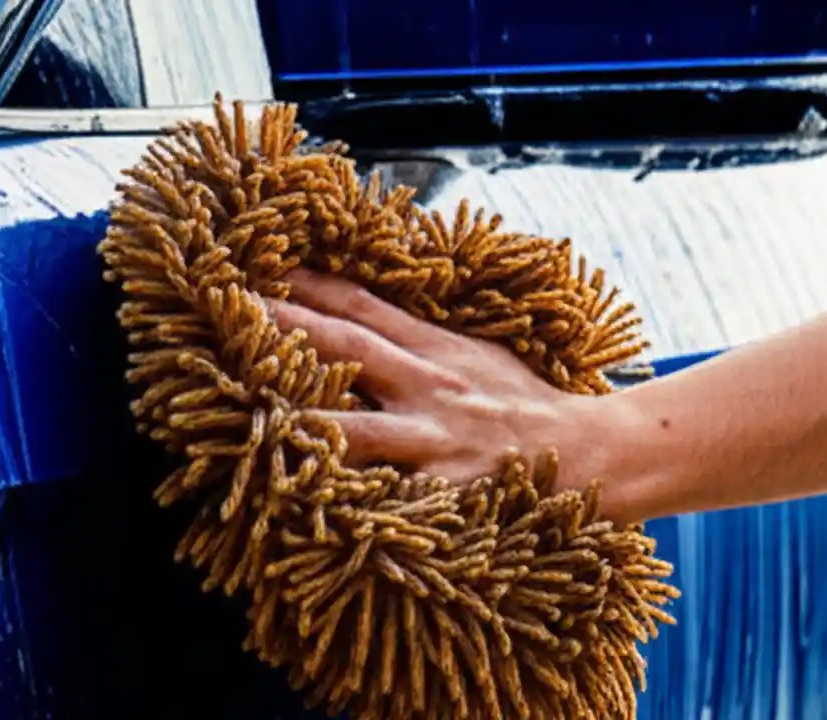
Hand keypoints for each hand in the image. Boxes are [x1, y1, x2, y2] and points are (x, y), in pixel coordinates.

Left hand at [266, 270, 588, 486]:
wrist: (597, 455)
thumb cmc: (528, 407)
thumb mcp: (476, 355)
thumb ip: (423, 339)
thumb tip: (366, 314)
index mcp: (438, 349)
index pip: (363, 305)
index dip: (308, 284)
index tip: (257, 267)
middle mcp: (432, 387)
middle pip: (350, 348)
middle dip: (287, 326)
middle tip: (228, 308)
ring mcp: (439, 442)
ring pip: (360, 429)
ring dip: (303, 420)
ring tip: (247, 415)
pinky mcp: (450, 495)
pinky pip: (392, 502)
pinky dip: (354, 504)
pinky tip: (309, 509)